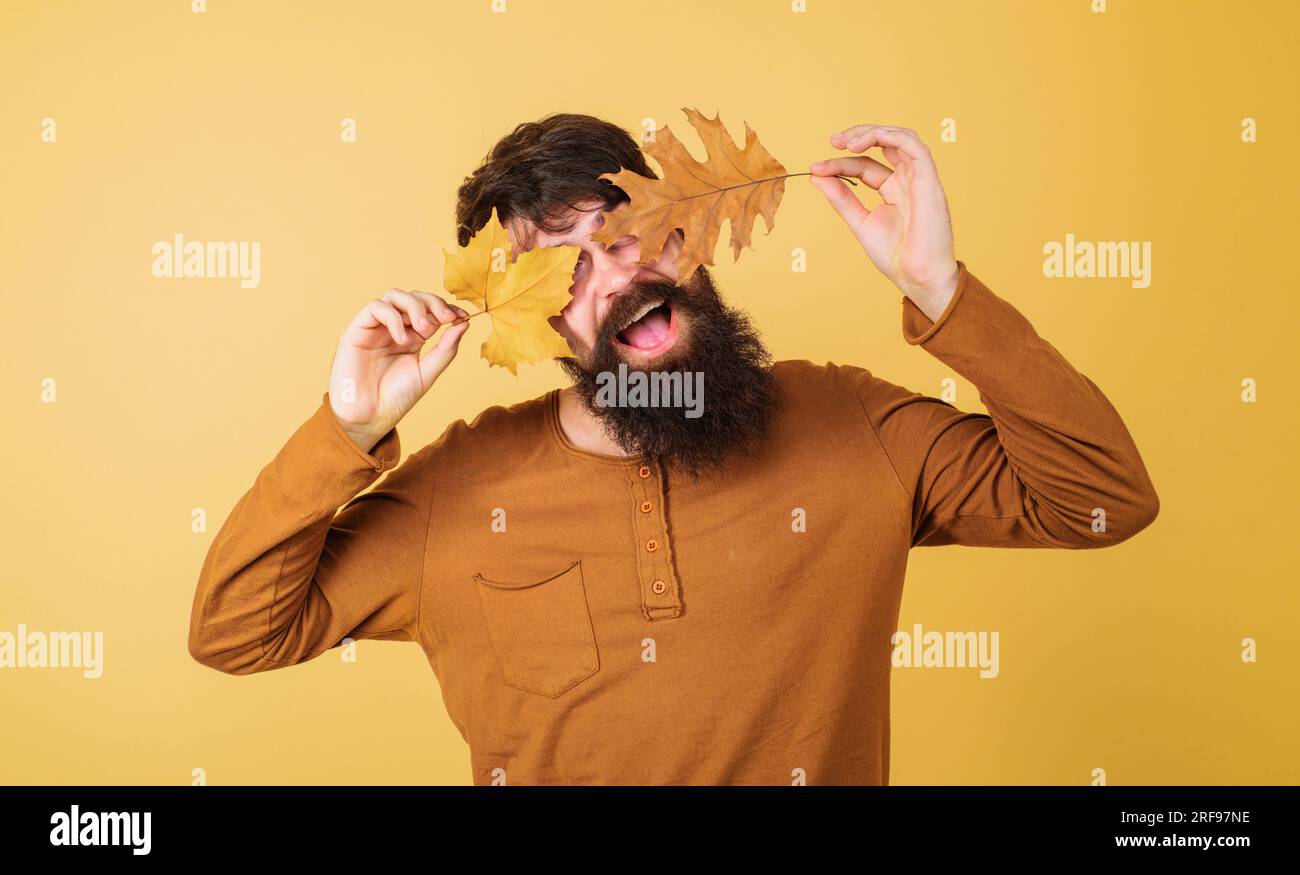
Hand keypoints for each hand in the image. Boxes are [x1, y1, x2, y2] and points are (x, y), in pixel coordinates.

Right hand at [327, 289, 469, 451]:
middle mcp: (395, 328)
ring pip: (395, 296)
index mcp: (414, 337)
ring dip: (414, 306)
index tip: (462, 316)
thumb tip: (464, 323)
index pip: (431, 310)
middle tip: (446, 318)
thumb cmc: (396, 398)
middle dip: (434, 303)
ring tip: (424, 328)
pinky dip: (393, 318)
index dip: (447, 308)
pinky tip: (402, 339)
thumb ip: (445, 350)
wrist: (369, 418)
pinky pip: (375, 308)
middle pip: (414, 297)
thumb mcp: (428, 373)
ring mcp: (376, 327)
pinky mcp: (357, 330)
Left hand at [808, 124, 959, 313]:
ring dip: (873, 132)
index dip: (840, 163)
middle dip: (858, 136)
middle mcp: (907, 180)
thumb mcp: (859, 221)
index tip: (815, 169)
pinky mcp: (930, 180)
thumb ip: (841, 198)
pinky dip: (892, 136)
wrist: (916, 277)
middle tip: (833, 141)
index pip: (864, 165)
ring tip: (847, 141)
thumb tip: (817, 176)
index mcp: (893, 190)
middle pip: (884, 144)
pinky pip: (916, 147)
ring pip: (900, 138)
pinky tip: (871, 138)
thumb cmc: (895, 256)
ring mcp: (919, 179)